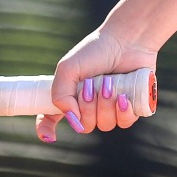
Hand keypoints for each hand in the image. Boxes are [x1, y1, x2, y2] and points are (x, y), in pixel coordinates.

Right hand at [33, 24, 158, 142]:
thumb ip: (60, 95)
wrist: (126, 40)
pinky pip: (124, 123)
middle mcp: (88, 105)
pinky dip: (123, 111)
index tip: (50, 136)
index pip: (51, 118)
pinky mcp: (129, 108)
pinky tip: (124, 97)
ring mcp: (109, 108)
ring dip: (106, 105)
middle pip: (84, 126)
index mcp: (70, 95)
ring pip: (105, 125)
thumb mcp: (69, 68)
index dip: (46, 129)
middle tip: (93, 84)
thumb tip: (73, 120)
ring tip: (111, 83)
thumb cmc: (96, 50)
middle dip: (88, 106)